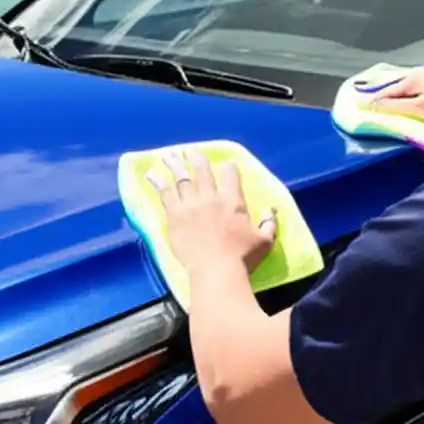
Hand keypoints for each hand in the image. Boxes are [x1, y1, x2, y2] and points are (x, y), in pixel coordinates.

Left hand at [148, 149, 276, 275]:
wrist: (216, 271)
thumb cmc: (243, 258)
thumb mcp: (264, 241)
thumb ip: (268, 223)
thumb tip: (271, 210)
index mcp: (233, 201)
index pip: (230, 175)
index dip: (228, 168)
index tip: (225, 165)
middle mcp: (211, 197)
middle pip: (203, 172)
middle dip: (198, 160)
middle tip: (191, 152)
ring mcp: (191, 204)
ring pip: (182, 178)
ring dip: (176, 165)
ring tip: (169, 157)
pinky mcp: (175, 215)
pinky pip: (165, 194)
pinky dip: (158, 182)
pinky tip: (152, 175)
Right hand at [365, 67, 423, 125]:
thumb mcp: (420, 110)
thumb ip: (395, 107)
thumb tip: (372, 104)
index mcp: (412, 79)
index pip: (386, 92)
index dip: (374, 101)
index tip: (362, 108)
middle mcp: (420, 72)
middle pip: (397, 86)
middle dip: (386, 96)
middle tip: (375, 106)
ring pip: (409, 86)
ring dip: (400, 95)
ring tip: (392, 104)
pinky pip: (420, 86)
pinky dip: (412, 93)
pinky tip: (415, 99)